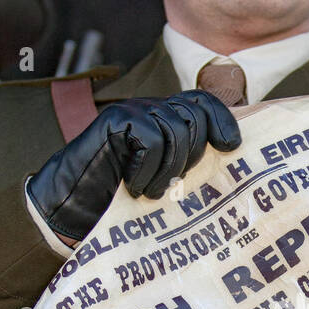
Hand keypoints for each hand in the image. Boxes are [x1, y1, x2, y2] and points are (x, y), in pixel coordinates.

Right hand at [27, 91, 240, 242]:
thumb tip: (233, 161)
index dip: (222, 120)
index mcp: (168, 118)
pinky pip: (151, 139)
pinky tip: (135, 186)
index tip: (230, 147)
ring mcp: (133, 111)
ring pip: (175, 129)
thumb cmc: (123, 196)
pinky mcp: (116, 119)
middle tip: (172, 185)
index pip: (204, 103)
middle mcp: (153, 109)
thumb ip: (191, 163)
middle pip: (194, 116)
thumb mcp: (167, 179)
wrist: (75, 204)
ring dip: (169, 169)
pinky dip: (147, 169)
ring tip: (152, 191)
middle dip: (192, 155)